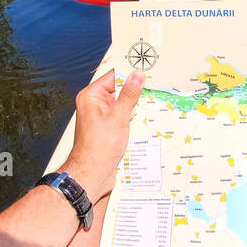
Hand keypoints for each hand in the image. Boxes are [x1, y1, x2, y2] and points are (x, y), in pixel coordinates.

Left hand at [59, 68, 143, 203]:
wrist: (92, 175)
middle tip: (155, 89)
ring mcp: (102, 119)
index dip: (130, 75)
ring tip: (153, 105)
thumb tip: (137, 76)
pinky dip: (135, 120)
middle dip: (136, 93)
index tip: (147, 72)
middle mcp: (95, 105)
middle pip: (120, 92)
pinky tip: (147, 121)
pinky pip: (125, 119)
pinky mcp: (109, 130)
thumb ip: (129, 95)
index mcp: (91, 97)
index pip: (113, 77)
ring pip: (124, 107)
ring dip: (137, 109)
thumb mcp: (118, 116)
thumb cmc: (98, 147)